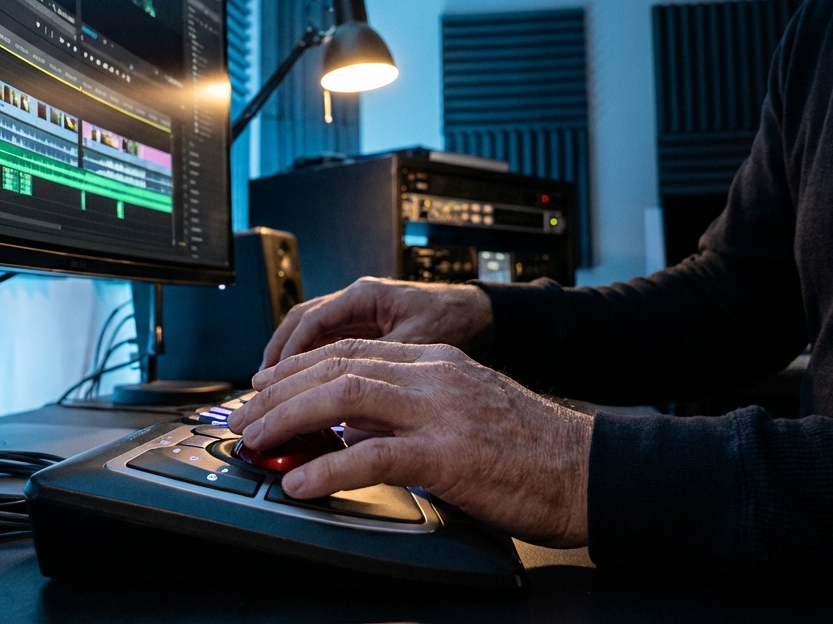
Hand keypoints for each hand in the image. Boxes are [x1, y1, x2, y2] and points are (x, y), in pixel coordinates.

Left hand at [228, 339, 590, 547]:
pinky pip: (371, 457)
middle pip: (336, 367)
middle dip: (279, 390)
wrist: (588, 470)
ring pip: (343, 399)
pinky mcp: (448, 455)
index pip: (349, 351)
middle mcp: (433, 375)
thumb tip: (351, 429)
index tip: (264, 387)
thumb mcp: (464, 410)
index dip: (297, 368)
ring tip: (257, 441)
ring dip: (289, 419)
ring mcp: (440, 412)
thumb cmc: (531, 449)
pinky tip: (300, 482)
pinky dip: (326, 469)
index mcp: (436, 361)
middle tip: (244, 415)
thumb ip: (407, 412)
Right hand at [260, 277, 493, 369]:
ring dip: (289, 361)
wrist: (478, 313)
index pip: (311, 322)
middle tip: (260, 390)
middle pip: (300, 324)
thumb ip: (384, 368)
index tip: (274, 382)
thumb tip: (349, 405)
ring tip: (271, 391)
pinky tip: (303, 388)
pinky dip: (310, 364)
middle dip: (277, 357)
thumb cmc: (455, 319)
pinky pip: (327, 344)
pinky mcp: (364, 329)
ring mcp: (357, 313)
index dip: (289, 354)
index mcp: (365, 296)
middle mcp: (355, 300)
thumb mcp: (420, 343)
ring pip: (309, 333)